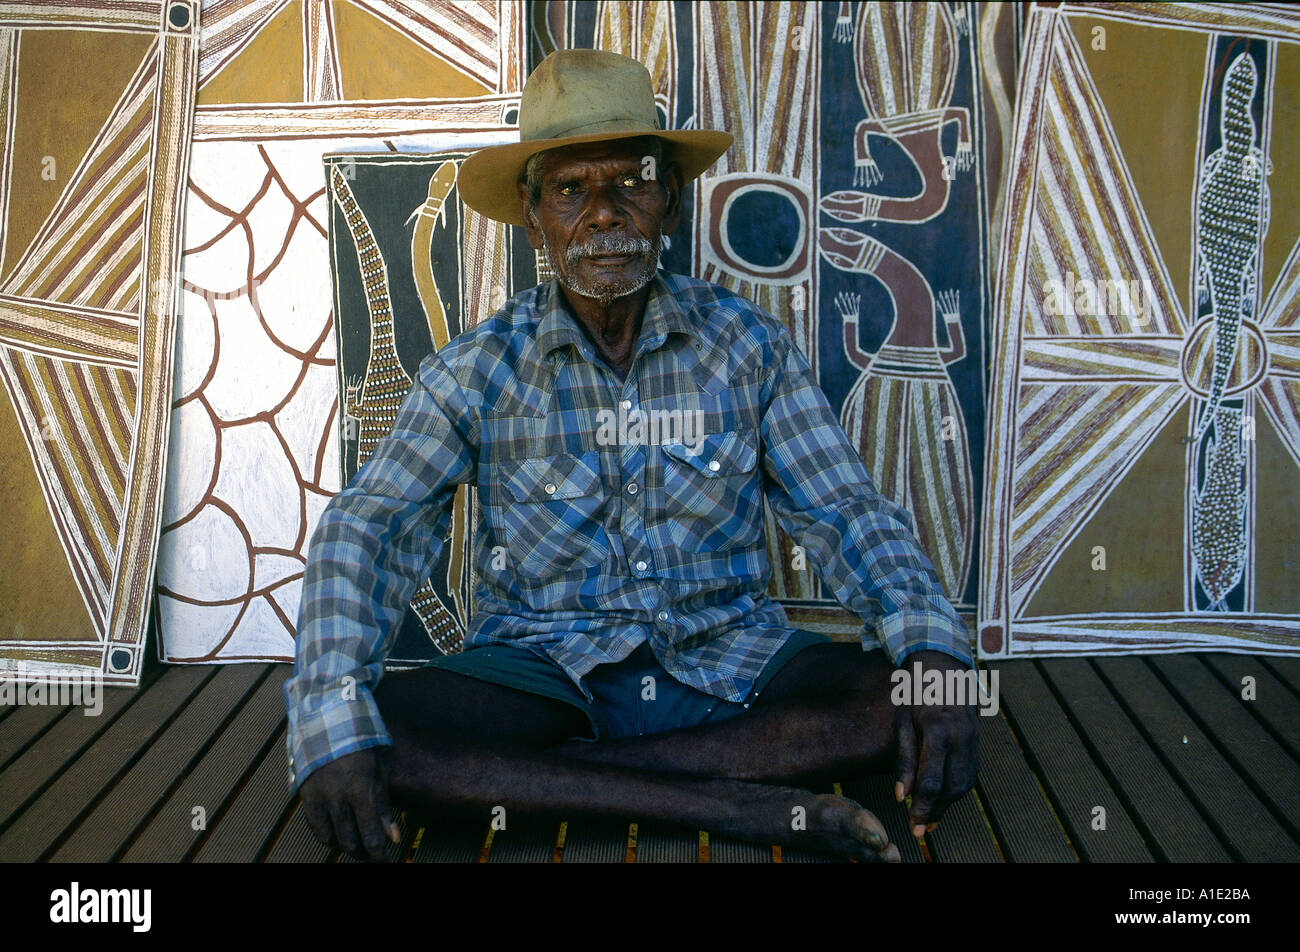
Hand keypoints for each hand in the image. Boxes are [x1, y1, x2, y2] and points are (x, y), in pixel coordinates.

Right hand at [299, 748, 400, 861]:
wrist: (328, 719)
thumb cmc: (362, 743)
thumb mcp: (380, 769)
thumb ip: (384, 805)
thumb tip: (393, 836)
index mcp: (361, 790)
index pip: (371, 835)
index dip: (379, 853)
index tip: (385, 858)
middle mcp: (338, 798)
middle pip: (350, 842)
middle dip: (364, 853)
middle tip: (373, 854)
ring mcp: (319, 797)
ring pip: (331, 838)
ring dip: (346, 846)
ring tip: (357, 845)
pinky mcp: (305, 795)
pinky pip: (314, 827)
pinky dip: (326, 836)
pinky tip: (337, 834)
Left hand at [892, 650, 979, 837]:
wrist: (946, 670)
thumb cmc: (917, 695)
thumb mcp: (902, 722)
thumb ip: (903, 759)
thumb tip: (901, 795)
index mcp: (938, 731)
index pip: (931, 780)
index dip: (922, 806)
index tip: (911, 822)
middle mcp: (961, 738)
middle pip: (952, 788)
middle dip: (936, 812)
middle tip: (920, 829)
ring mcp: (974, 741)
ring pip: (965, 785)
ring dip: (948, 806)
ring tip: (930, 819)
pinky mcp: (979, 744)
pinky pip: (971, 775)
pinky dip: (958, 792)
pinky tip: (943, 801)